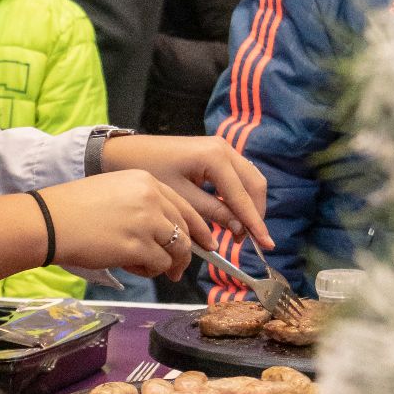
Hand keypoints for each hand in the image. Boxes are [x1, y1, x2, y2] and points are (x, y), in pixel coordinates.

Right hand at [38, 171, 200, 279]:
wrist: (52, 220)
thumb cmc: (77, 208)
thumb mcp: (116, 191)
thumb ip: (145, 205)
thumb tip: (169, 233)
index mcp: (146, 181)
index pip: (185, 206)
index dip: (198, 229)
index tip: (206, 244)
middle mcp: (151, 197)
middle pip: (185, 230)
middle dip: (185, 254)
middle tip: (175, 270)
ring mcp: (146, 221)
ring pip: (177, 249)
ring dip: (166, 264)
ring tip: (146, 266)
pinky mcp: (137, 246)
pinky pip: (159, 265)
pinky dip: (150, 271)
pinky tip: (130, 265)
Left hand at [99, 135, 271, 249]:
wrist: (127, 152)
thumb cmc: (150, 172)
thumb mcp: (181, 198)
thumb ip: (213, 213)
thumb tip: (240, 230)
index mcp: (215, 157)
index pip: (242, 196)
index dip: (255, 223)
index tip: (266, 245)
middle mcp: (223, 148)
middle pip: (254, 184)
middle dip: (255, 213)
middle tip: (250, 241)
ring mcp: (221, 148)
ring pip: (249, 179)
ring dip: (248, 205)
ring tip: (238, 233)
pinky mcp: (215, 152)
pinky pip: (237, 176)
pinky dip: (239, 196)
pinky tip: (230, 215)